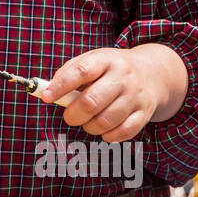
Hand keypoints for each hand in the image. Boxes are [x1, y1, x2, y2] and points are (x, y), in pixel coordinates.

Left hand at [38, 44, 188, 142]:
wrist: (151, 72)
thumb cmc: (109, 70)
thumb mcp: (92, 61)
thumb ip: (69, 73)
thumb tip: (47, 91)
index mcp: (105, 60)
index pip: (80, 71)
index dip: (61, 86)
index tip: (46, 97)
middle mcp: (122, 76)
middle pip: (92, 101)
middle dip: (74, 114)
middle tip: (70, 116)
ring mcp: (135, 95)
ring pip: (106, 121)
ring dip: (90, 127)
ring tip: (87, 121)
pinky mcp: (144, 113)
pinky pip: (123, 132)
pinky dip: (108, 136)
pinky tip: (104, 129)